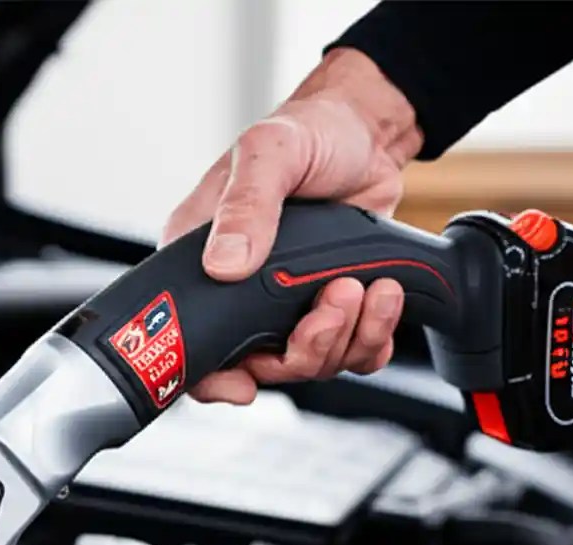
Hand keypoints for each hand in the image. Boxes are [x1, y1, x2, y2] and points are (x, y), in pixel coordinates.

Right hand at [161, 49, 423, 404]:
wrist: (368, 132)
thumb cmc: (307, 133)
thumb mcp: (267, 155)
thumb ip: (245, 208)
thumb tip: (224, 264)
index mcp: (202, 258)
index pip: (189, 339)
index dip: (211, 376)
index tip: (243, 384)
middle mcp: (240, 290)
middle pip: (260, 364)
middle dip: (305, 346)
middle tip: (333, 301)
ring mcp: (287, 303)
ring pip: (310, 361)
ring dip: (345, 337)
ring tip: (364, 288)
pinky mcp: (332, 303)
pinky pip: (352, 351)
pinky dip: (373, 336)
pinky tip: (383, 297)